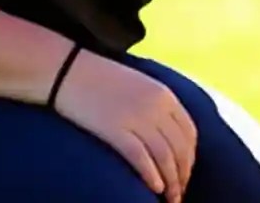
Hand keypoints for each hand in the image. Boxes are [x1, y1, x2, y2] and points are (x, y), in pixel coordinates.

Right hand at [55, 51, 196, 202]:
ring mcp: (136, 117)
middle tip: (180, 193)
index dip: (191, 158)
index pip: (189, 133)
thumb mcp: (139, 85)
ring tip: (170, 198)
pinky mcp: (115, 128)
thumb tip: (167, 135)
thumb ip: (157, 105)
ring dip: (171, 182)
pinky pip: (141, 158)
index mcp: (164, 94)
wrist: (69, 70)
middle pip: (179, 148)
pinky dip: (152, 176)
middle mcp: (156, 106)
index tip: (186, 173)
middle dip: (183, 175)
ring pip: (164, 157)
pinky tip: (155, 189)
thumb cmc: (102, 80)